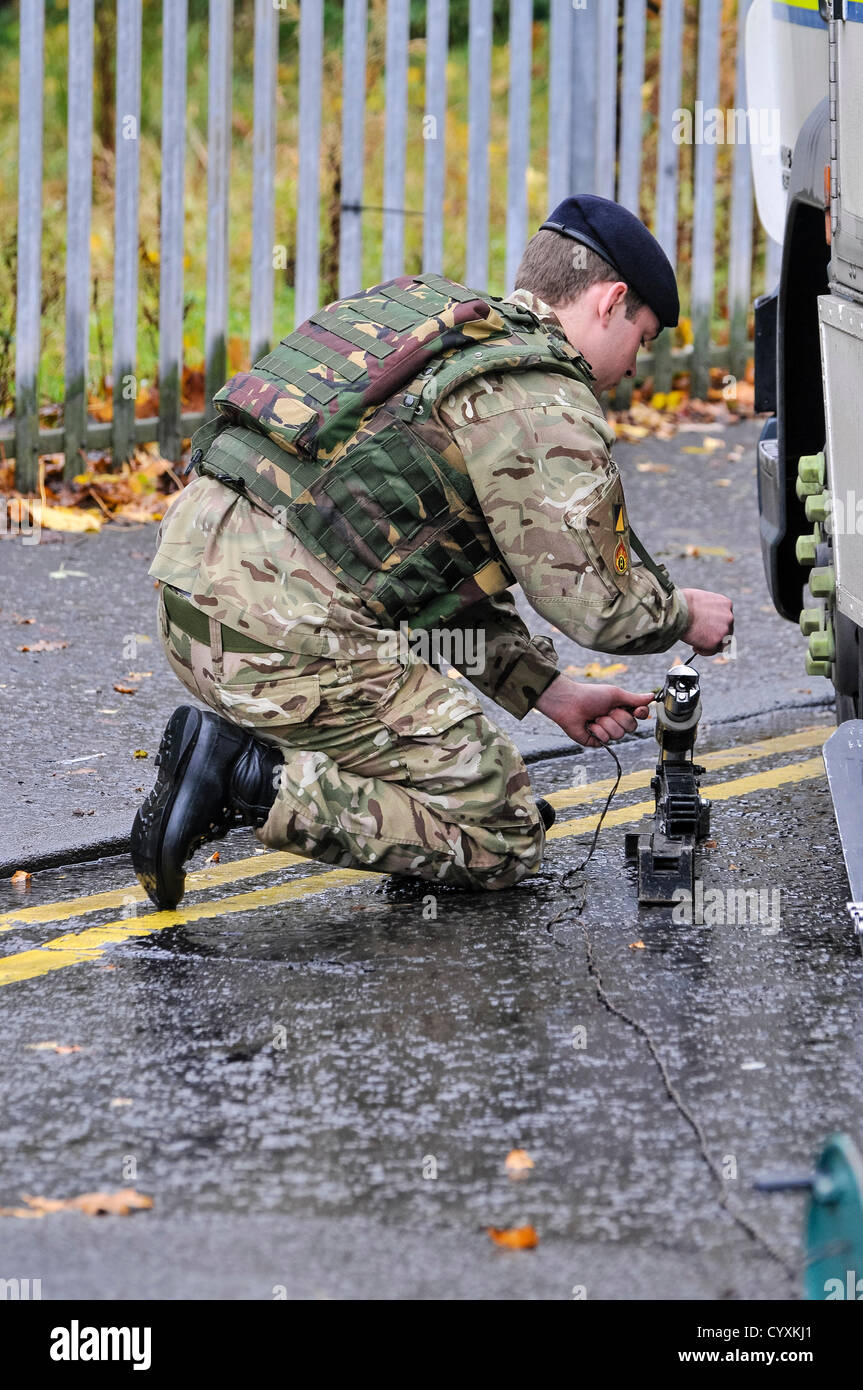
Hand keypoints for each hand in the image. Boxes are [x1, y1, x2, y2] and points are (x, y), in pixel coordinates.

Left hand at [535, 674, 655, 747]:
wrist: (569, 703)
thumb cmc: (590, 695)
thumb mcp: (615, 694)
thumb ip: (634, 698)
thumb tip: (651, 697)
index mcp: (622, 709)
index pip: (640, 715)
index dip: (640, 714)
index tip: (637, 710)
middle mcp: (616, 721)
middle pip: (631, 727)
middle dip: (619, 717)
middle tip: (606, 709)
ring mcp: (606, 732)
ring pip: (619, 734)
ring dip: (606, 723)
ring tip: (595, 716)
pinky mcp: (597, 741)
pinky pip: (605, 740)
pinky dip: (597, 730)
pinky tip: (589, 725)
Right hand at [681, 588, 733, 654]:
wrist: (678, 609)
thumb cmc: (682, 602)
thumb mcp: (701, 599)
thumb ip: (707, 608)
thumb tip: (702, 617)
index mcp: (726, 604)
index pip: (725, 618)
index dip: (715, 625)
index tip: (706, 628)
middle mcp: (729, 616)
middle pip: (727, 631)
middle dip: (714, 635)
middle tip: (701, 638)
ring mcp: (724, 629)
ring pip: (723, 643)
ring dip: (711, 645)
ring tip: (697, 645)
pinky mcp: (717, 640)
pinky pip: (713, 650)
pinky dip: (704, 651)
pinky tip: (695, 647)